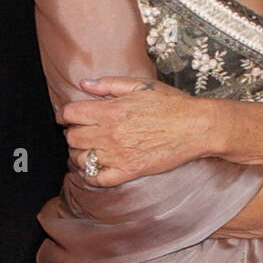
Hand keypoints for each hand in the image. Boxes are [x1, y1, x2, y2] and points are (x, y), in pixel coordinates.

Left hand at [62, 75, 209, 186]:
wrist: (196, 127)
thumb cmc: (170, 103)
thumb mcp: (140, 85)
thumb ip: (108, 84)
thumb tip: (84, 84)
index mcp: (111, 110)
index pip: (70, 114)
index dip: (65, 115)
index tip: (69, 117)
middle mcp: (111, 133)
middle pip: (72, 137)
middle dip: (72, 133)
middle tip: (81, 132)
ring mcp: (119, 155)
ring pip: (81, 159)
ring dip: (80, 154)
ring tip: (89, 149)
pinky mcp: (130, 171)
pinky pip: (98, 179)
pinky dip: (92, 175)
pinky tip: (96, 167)